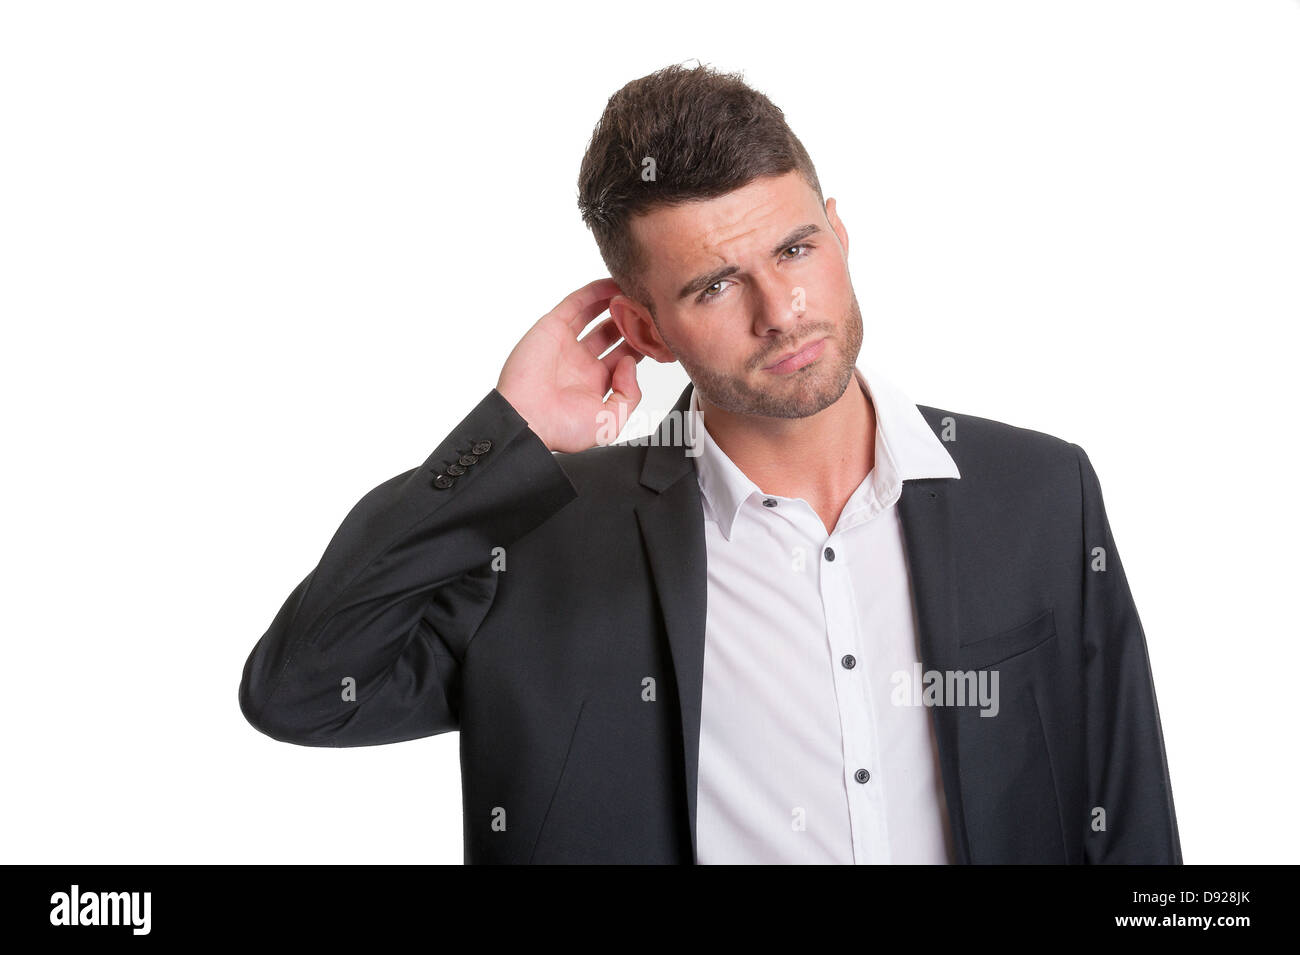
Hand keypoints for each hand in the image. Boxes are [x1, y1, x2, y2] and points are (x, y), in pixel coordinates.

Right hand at [496, 277, 645, 452]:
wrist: (526, 421)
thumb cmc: (562, 428)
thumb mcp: (610, 422)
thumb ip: (629, 395)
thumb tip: (630, 363)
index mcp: (596, 384)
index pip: (626, 356)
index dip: (644, 344)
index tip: (661, 333)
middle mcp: (582, 362)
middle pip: (614, 334)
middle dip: (632, 322)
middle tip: (651, 309)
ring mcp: (567, 343)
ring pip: (596, 316)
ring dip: (616, 304)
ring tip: (635, 292)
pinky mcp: (551, 328)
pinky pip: (576, 304)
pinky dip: (594, 292)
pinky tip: (614, 284)